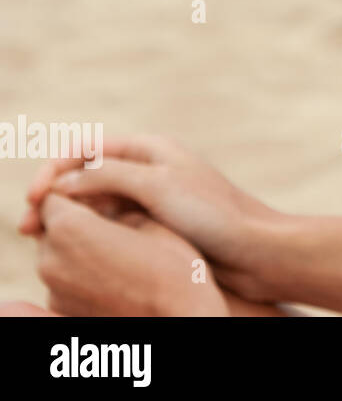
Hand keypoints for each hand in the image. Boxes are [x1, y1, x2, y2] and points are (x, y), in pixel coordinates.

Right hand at [21, 135, 282, 301]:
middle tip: (27, 230)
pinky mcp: (156, 225)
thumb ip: (108, 176)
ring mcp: (151, 198)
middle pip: (87, 176)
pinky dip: (88, 233)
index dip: (55, 170)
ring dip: (66, 217)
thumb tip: (64, 180)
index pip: (87, 149)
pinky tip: (73, 251)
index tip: (34, 199)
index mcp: (150, 148)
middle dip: (53, 197)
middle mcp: (149, 168)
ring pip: (96, 203)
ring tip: (42, 243)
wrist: (256, 250)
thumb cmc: (213, 214)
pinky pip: (111, 225)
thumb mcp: (157, 187)